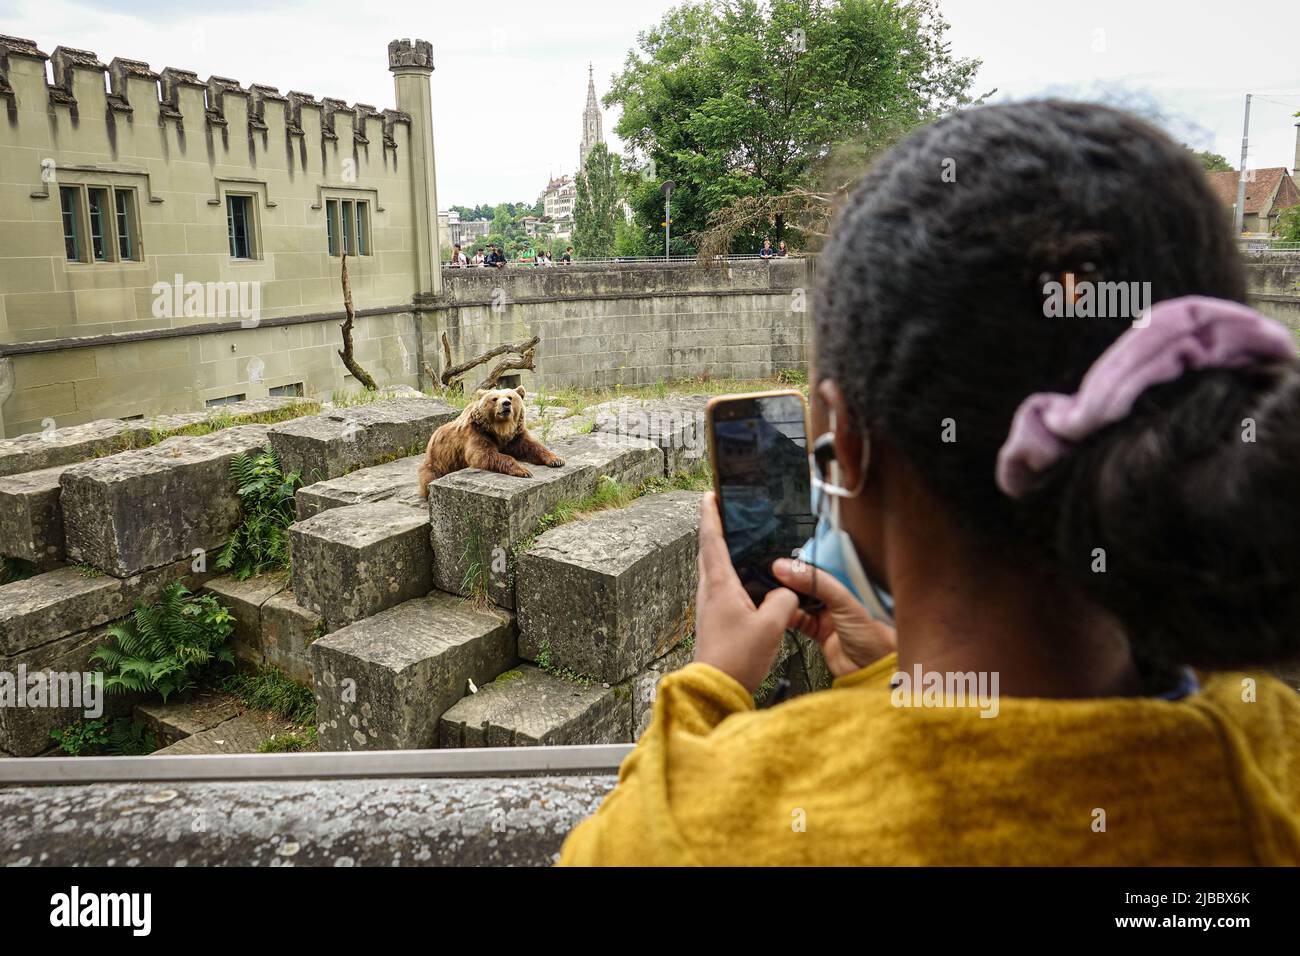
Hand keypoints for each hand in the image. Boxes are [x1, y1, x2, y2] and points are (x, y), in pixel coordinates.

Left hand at [693, 493, 798, 693]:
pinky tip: (748, 579)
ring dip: (723, 550)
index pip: (712, 539)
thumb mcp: (771, 626)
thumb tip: (785, 593)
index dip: (711, 514)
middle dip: (716, 527)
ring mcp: (709, 605)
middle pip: (709, 550)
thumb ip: (783, 600)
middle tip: (726, 510)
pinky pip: (722, 587)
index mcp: (719, 585)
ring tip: (740, 539)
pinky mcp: (714, 618)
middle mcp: (709, 591)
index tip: (710, 494)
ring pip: (714, 569)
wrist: (715, 689)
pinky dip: (731, 573)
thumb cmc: (737, 658)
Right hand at [772, 557, 895, 677]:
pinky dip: (789, 618)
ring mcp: (827, 615)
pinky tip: (781, 613)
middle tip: (772, 578)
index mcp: (847, 584)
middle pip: (807, 585)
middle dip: (790, 583)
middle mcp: (836, 598)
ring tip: (773, 595)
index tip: (779, 564)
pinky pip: (799, 621)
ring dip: (787, 601)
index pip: (818, 568)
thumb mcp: (843, 601)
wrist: (872, 671)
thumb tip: (786, 567)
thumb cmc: (872, 636)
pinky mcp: (819, 632)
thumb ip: (815, 582)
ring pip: (800, 603)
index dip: (799, 566)